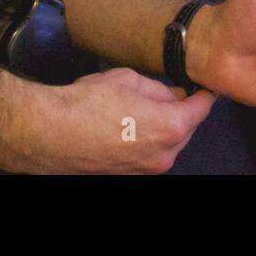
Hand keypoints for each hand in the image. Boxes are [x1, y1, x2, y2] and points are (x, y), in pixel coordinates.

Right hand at [0, 68, 215, 173]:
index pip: (201, 109)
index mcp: (171, 127)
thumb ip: (160, 89)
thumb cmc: (87, 103)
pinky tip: (128, 125)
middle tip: (171, 92)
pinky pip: (149, 154)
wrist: (49, 134)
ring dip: (163, 126)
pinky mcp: (129, 175)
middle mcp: (164, 155)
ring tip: (142, 107)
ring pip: (168, 143)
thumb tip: (174, 94)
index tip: (206, 86)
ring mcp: (147, 170)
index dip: (204, 94)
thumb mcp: (128, 80)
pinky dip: (147, 140)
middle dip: (182, 110)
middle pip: (186, 129)